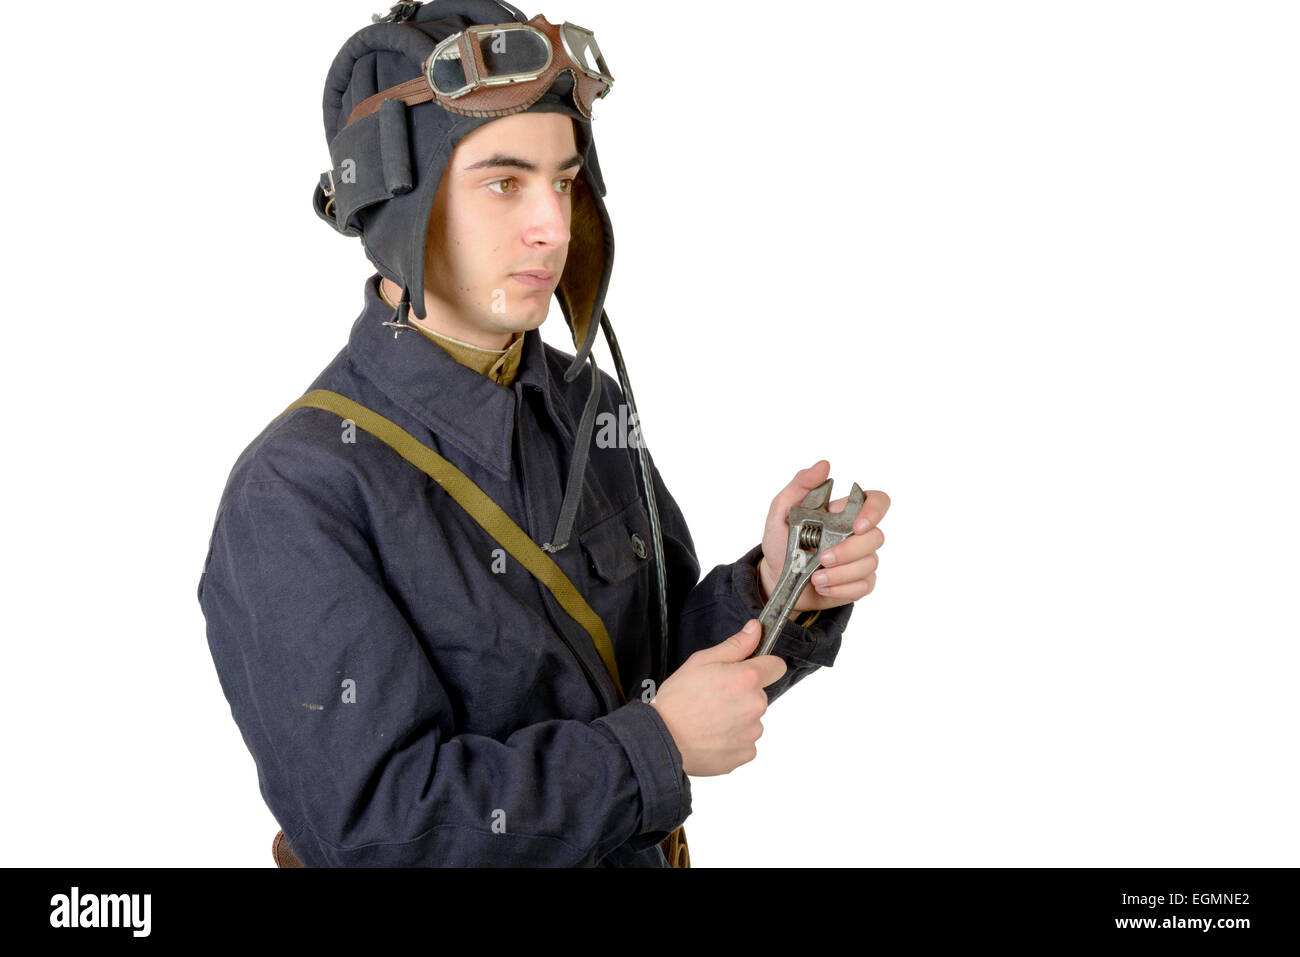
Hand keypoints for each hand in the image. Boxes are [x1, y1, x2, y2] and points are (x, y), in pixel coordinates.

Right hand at [649, 619, 785, 775]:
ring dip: (737, 718)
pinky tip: (712, 735)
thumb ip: (735, 645)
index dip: (763, 666)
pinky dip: (732, 739)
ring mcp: (752, 732)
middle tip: (714, 697)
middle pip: (760, 694)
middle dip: (742, 694)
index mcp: (747, 678)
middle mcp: (755, 705)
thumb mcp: (702, 661)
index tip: (747, 671)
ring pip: (752, 719)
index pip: (776, 666)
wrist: (662, 739)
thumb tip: (755, 629)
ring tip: (709, 719)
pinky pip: (745, 741)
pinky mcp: (746, 753)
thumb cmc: (678, 699)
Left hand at [758, 460, 889, 612]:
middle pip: (876, 537)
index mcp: (843, 512)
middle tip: (823, 558)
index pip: (876, 501)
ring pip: (869, 563)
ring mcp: (861, 558)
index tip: (857, 525)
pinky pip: (863, 585)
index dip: (875, 511)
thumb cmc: (781, 542)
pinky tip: (822, 586)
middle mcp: (857, 534)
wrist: (775, 577)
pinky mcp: (859, 582)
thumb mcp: (781, 511)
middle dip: (849, 551)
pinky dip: (841, 589)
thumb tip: (823, 465)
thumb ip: (800, 485)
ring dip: (840, 573)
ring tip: (815, 577)